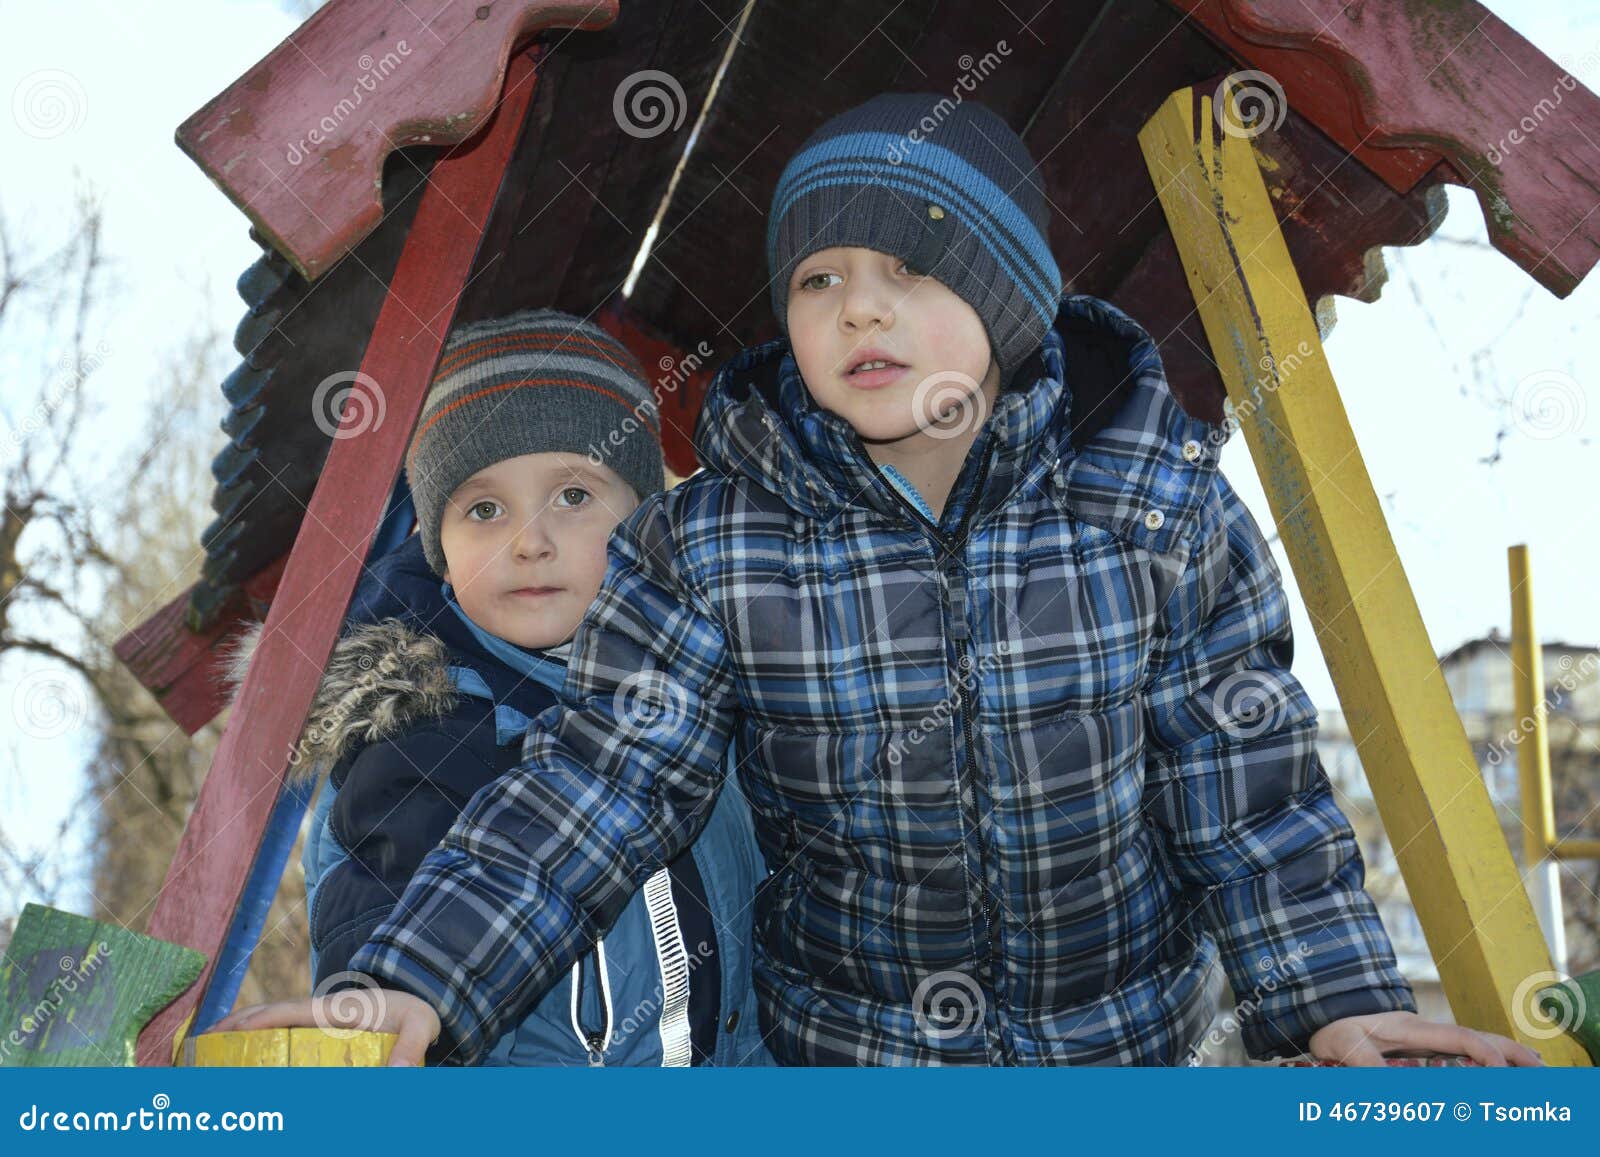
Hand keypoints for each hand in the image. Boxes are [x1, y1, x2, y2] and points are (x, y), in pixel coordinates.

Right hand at [212, 987, 442, 1066]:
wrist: (421, 996)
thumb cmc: (415, 1012)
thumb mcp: (419, 1025)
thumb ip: (411, 1048)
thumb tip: (397, 1074)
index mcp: (336, 1008)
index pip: (291, 1012)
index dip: (259, 1019)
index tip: (228, 1030)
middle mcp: (319, 1011)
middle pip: (269, 1014)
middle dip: (234, 1025)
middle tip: (199, 1044)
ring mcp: (316, 1019)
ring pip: (270, 1022)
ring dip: (239, 1031)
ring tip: (205, 1051)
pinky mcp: (318, 1030)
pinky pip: (281, 1032)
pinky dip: (257, 1037)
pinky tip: (240, 1057)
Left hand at [1307, 1011, 1543, 1066]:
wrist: (1328, 1013)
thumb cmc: (1337, 1030)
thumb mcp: (1345, 1045)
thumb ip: (1365, 1063)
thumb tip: (1387, 1085)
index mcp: (1412, 1028)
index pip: (1459, 1037)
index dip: (1483, 1052)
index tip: (1500, 1070)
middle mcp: (1426, 1029)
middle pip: (1477, 1035)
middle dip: (1510, 1051)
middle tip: (1540, 1070)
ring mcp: (1428, 1034)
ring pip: (1476, 1039)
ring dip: (1506, 1052)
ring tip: (1536, 1067)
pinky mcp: (1426, 1042)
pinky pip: (1465, 1046)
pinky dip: (1489, 1052)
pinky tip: (1505, 1064)